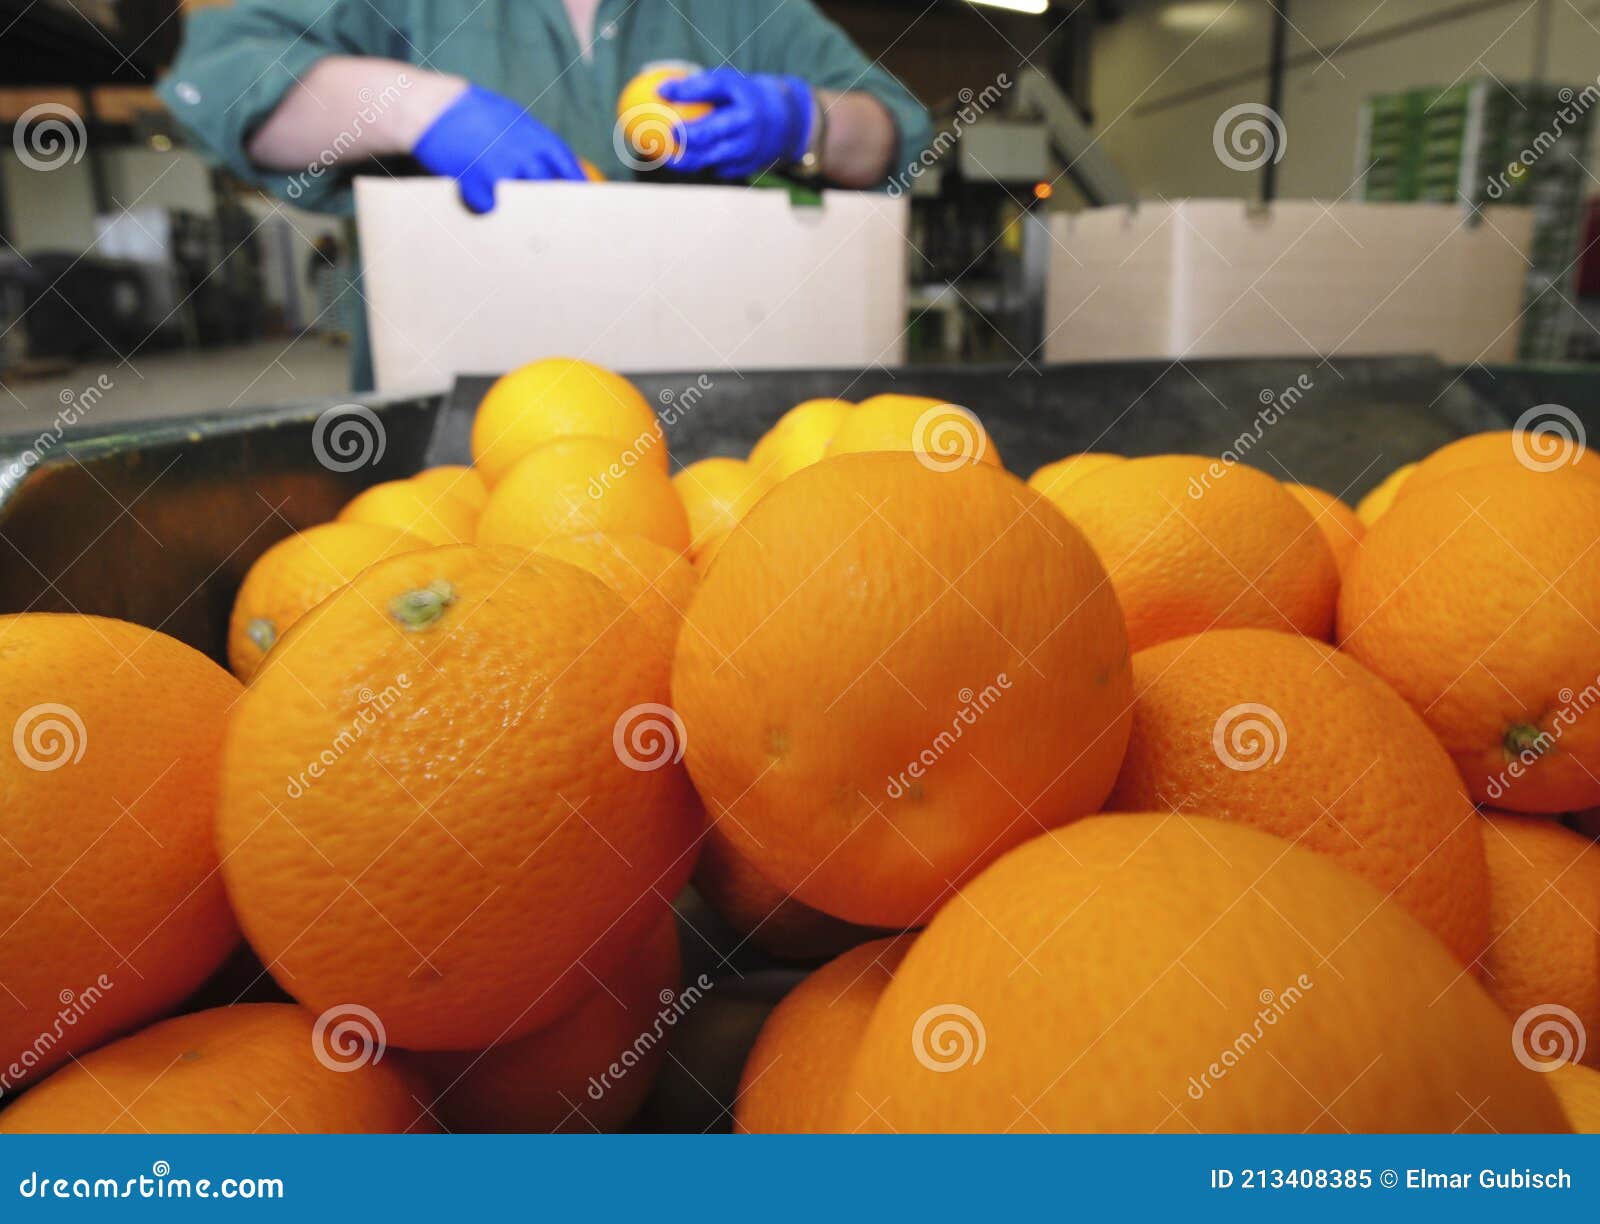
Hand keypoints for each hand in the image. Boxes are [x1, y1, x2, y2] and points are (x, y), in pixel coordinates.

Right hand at [412, 84, 585, 211]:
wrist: (433, 107)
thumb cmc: (472, 112)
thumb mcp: (510, 118)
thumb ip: (531, 141)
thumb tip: (552, 161)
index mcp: (534, 135)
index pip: (565, 162)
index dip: (576, 181)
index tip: (585, 195)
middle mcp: (522, 153)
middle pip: (547, 186)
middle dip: (550, 198)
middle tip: (551, 212)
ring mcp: (500, 169)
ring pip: (523, 200)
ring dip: (521, 206)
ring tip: (515, 208)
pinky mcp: (476, 182)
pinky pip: (489, 206)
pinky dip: (485, 206)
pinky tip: (480, 200)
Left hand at [660, 69, 814, 179]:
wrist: (784, 120)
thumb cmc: (743, 99)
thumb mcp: (728, 85)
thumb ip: (699, 86)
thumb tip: (661, 90)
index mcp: (743, 94)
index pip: (711, 88)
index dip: (685, 91)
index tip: (661, 91)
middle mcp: (748, 122)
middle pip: (710, 132)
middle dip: (685, 136)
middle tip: (665, 134)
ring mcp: (750, 147)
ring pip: (712, 157)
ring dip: (688, 160)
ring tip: (667, 159)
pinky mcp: (750, 165)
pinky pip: (721, 168)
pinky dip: (706, 165)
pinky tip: (688, 163)